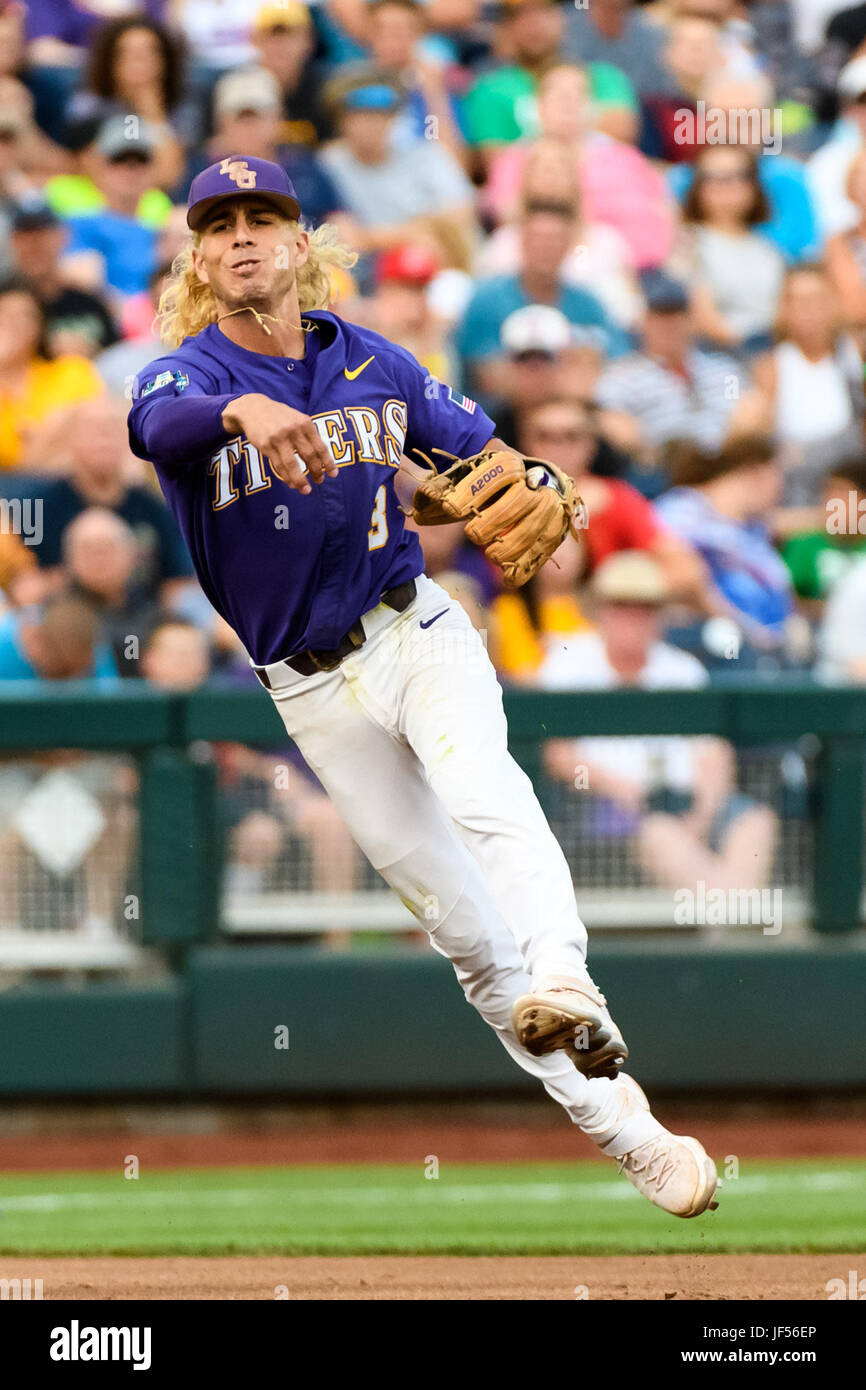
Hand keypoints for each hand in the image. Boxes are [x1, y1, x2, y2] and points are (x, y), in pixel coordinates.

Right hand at [222, 394, 337, 493]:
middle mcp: (293, 430)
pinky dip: (286, 477)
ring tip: (306, 490)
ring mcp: (279, 438)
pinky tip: (291, 483)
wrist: (253, 408)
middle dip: (316, 471)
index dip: (328, 463)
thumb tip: (322, 457)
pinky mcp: (266, 446)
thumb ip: (308, 434)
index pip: (320, 447)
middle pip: (309, 456)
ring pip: (292, 465)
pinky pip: (279, 465)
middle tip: (319, 481)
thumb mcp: (297, 418)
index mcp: (305, 423)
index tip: (333, 474)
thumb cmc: (279, 416)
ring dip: (300, 480)